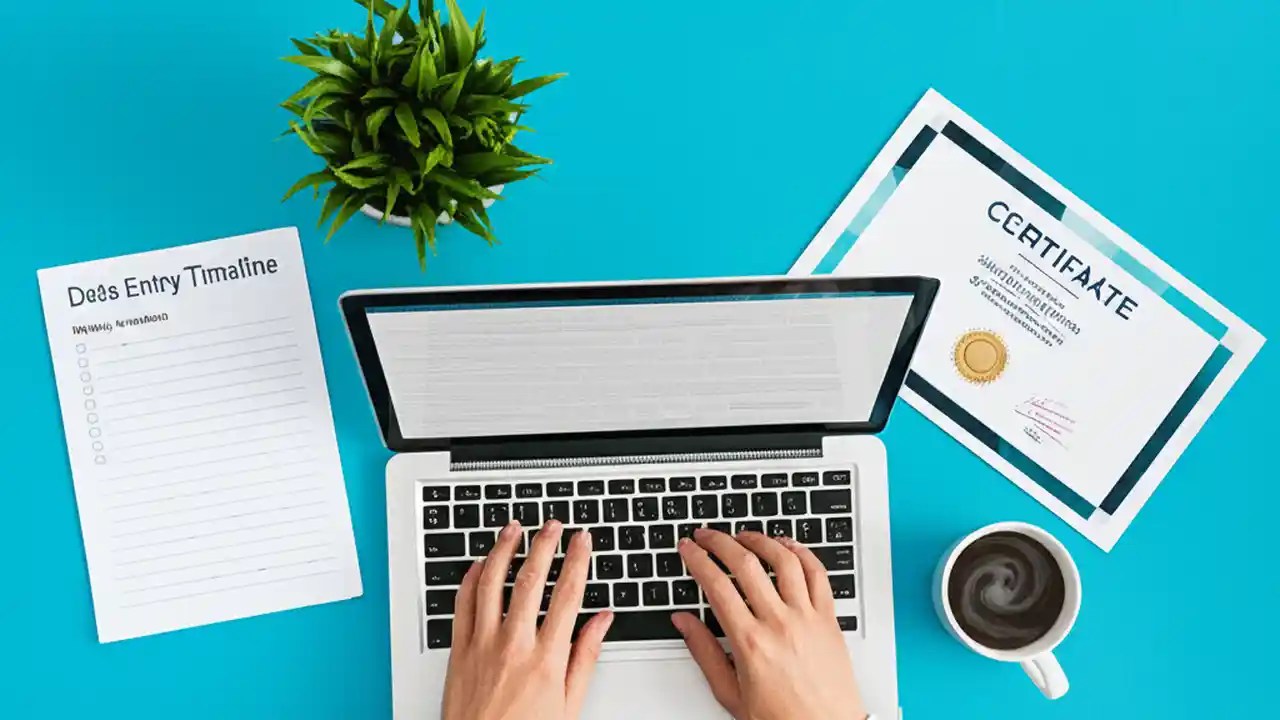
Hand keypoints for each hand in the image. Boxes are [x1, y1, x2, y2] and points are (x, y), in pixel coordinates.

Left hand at [442, 520, 613, 719]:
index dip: (578, 561)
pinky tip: (479, 564)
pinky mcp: (458, 651)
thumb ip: (585, 657)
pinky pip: (461, 605)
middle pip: (530, 580)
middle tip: (552, 525)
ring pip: (491, 583)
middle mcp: (513, 646)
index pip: (567, 595)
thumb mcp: (569, 704)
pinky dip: (470, 579)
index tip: (582, 540)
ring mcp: (482, 645)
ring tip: (514, 529)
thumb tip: (601, 621)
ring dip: (504, 550)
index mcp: (547, 659)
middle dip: (544, 545)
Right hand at [673, 529, 865, 719]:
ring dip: (760, 540)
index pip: (716, 586)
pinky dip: (801, 553)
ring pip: (784, 560)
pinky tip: (788, 546)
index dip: (697, 560)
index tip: (688, 549)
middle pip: (746, 564)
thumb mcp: (731, 693)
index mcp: (750, 643)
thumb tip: (683, 622)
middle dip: (720, 541)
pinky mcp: (830, 619)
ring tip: (744, 536)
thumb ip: (704, 652)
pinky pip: (818, 574)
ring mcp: (808, 618)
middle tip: (707, 535)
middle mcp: (780, 624)